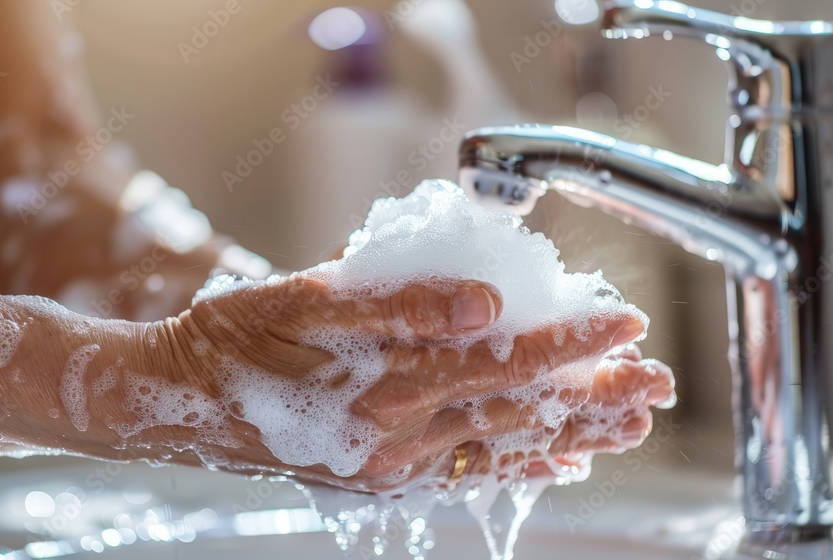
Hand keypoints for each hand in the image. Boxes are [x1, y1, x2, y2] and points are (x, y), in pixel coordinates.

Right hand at [164, 274, 660, 491]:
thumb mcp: (302, 301)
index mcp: (383, 389)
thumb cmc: (232, 338)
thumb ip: (396, 304)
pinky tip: (552, 463)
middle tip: (655, 382)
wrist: (177, 400)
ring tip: (627, 424)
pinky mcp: (378, 479)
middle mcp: (396, 441)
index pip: (502, 363)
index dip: (568, 340)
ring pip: (500, 449)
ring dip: (571, 435)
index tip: (623, 320)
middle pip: (517, 414)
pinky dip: (516, 466)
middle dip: (592, 396)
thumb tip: (485, 304)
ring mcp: (389, 469)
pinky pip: (464, 475)